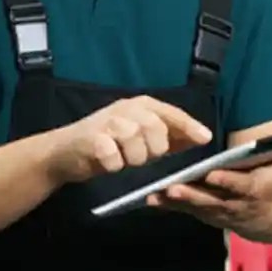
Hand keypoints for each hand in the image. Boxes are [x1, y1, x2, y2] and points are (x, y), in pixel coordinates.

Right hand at [47, 96, 213, 183]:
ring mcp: (106, 121)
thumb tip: (202, 138)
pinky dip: (115, 164)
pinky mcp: (91, 138)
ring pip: (133, 139)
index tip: (206, 139)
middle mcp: (125, 108)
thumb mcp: (141, 139)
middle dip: (155, 148)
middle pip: (154, 126)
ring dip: (134, 157)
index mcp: (140, 106)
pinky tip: (110, 164)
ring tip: (126, 161)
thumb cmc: (109, 145)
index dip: (189, 125)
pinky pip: (112, 155)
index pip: (171, 113)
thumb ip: (169, 137)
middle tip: (145, 157)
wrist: (65, 152)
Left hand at [148, 144, 271, 233]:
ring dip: (176, 202)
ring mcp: (216, 211)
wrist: (266, 218)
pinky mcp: (202, 213)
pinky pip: (182, 211)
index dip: (227, 182)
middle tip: (175, 187)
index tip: (212, 175)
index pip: (240, 187)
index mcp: (254, 191)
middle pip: (212, 200)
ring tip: (158, 193)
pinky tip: (149, 198)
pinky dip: (166, 206)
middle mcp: (234, 205)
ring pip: (194, 207)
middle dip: (193, 195)